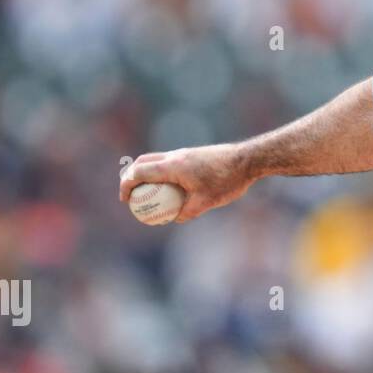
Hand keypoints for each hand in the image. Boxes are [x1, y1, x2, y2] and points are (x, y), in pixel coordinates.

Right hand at [119, 143, 255, 223]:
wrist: (248, 159)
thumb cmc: (228, 180)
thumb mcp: (206, 202)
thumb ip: (187, 212)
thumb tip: (175, 219)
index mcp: (173, 166)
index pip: (139, 171)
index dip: (126, 185)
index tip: (125, 199)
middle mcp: (176, 156)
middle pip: (143, 162)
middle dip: (131, 177)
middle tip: (130, 195)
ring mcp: (184, 153)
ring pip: (156, 160)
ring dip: (147, 173)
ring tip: (148, 193)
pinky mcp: (193, 154)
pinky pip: (169, 162)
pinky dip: (162, 172)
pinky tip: (170, 188)